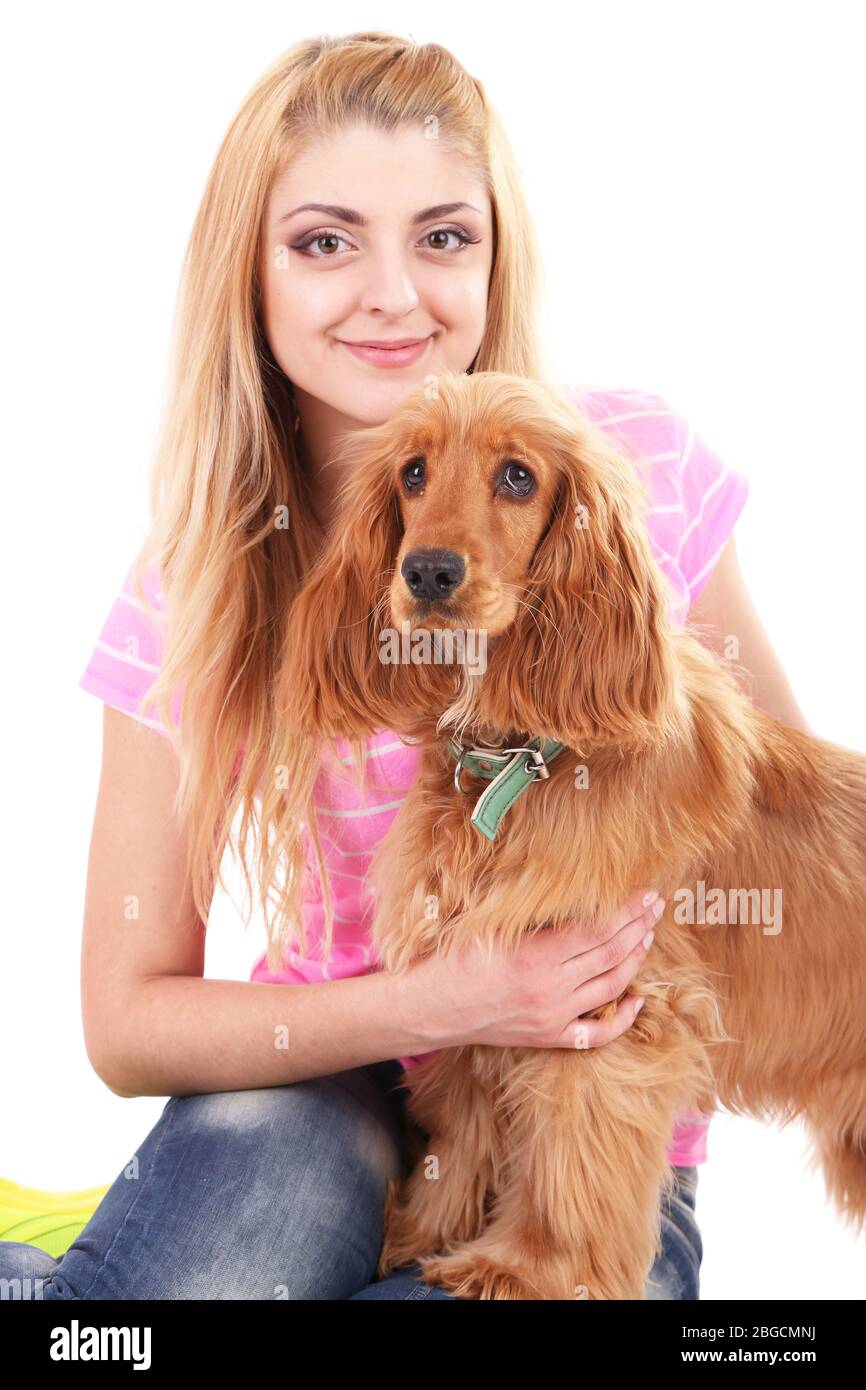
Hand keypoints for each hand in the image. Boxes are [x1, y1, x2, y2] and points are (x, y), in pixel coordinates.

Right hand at [419, 888, 663, 1050]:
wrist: (429, 1008)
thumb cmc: (452, 957)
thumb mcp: (488, 923)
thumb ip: (530, 911)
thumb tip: (565, 882)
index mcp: (536, 953)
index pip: (598, 928)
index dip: (627, 910)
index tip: (646, 893)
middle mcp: (551, 987)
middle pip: (611, 953)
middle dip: (639, 927)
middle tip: (657, 908)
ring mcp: (553, 1015)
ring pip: (611, 986)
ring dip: (636, 960)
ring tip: (648, 937)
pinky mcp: (549, 1036)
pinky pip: (598, 1033)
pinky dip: (623, 1018)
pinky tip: (639, 1000)